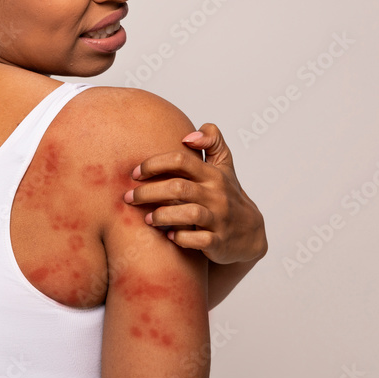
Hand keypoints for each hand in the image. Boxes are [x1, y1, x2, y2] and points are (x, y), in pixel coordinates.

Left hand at [124, 123, 266, 264]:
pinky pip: (199, 240)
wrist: (250, 233)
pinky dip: (181, 238)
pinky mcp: (219, 242)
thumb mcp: (225, 165)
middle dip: (148, 192)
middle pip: (179, 187)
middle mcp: (217, 194)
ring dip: (162, 215)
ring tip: (146, 218)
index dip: (154, 164)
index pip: (181, 161)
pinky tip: (168, 236)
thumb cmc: (226, 194)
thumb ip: (212, 140)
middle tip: (128, 197)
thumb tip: (188, 135)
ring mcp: (219, 219)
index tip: (135, 173)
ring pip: (189, 213)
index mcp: (213, 174)